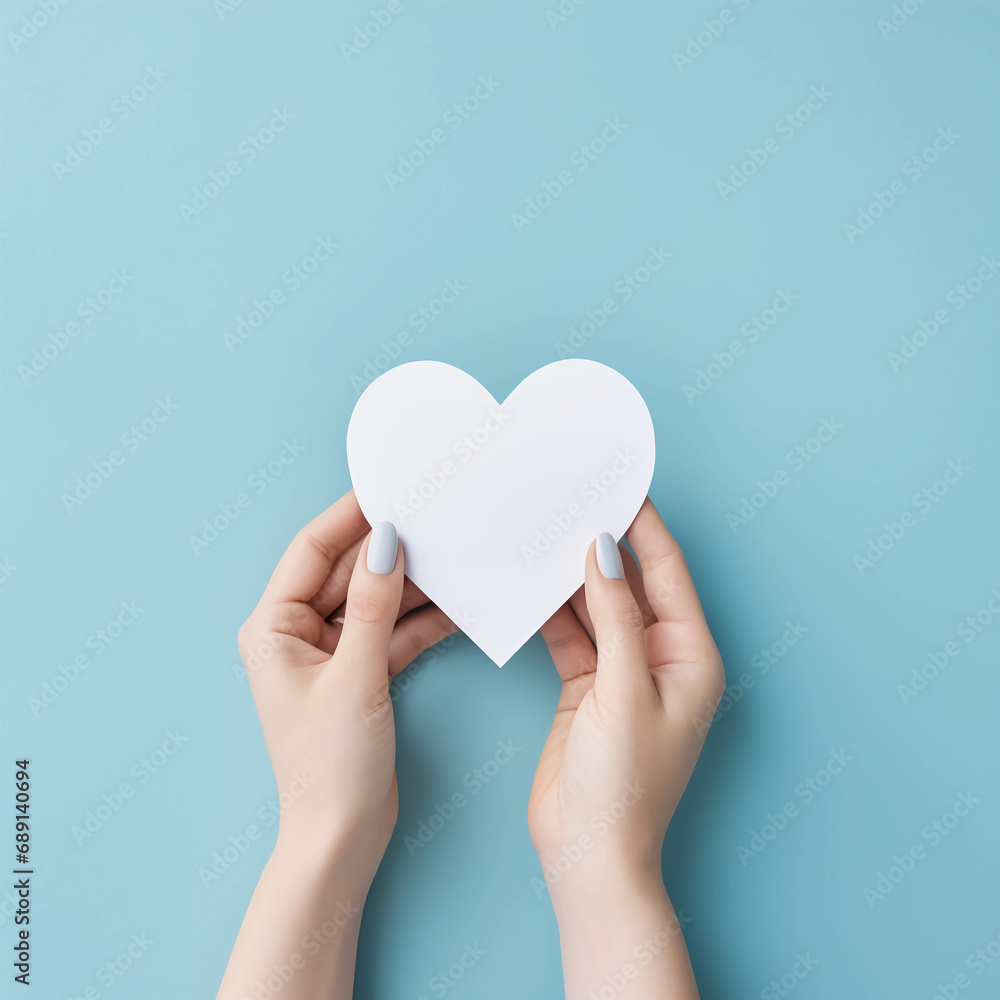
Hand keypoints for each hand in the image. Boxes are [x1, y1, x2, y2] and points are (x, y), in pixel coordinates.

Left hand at [218, 491, 455, 998]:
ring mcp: (332, 653)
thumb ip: (374, 605)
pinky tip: (457, 604)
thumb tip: (386, 540)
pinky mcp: (361, 672)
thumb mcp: (356, 675)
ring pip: (375, 600)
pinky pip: (392, 631)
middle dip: (391, 550)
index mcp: (273, 627)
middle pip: (348, 572)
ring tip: (455, 554)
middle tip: (436, 518)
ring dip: (412, 584)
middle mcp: (297, 633)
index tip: (391, 489)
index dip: (351, 517)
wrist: (341, 838)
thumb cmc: (330, 764)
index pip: (312, 551)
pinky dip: (420, 620)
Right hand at [529, 497, 723, 998]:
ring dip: (571, 574)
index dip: (642, 526)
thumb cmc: (623, 787)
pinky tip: (529, 581)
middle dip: (601, 543)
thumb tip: (605, 550)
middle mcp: (659, 657)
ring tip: (542, 528)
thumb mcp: (622, 691)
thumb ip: (616, 616)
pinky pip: (571, 633)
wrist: (587, 856)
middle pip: (631, 582)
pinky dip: (551, 610)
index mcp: (689, 656)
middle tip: (569, 497)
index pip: (666, 572)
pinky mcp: (588, 686)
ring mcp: (622, 671)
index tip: (615, 483)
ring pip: (597, 605)